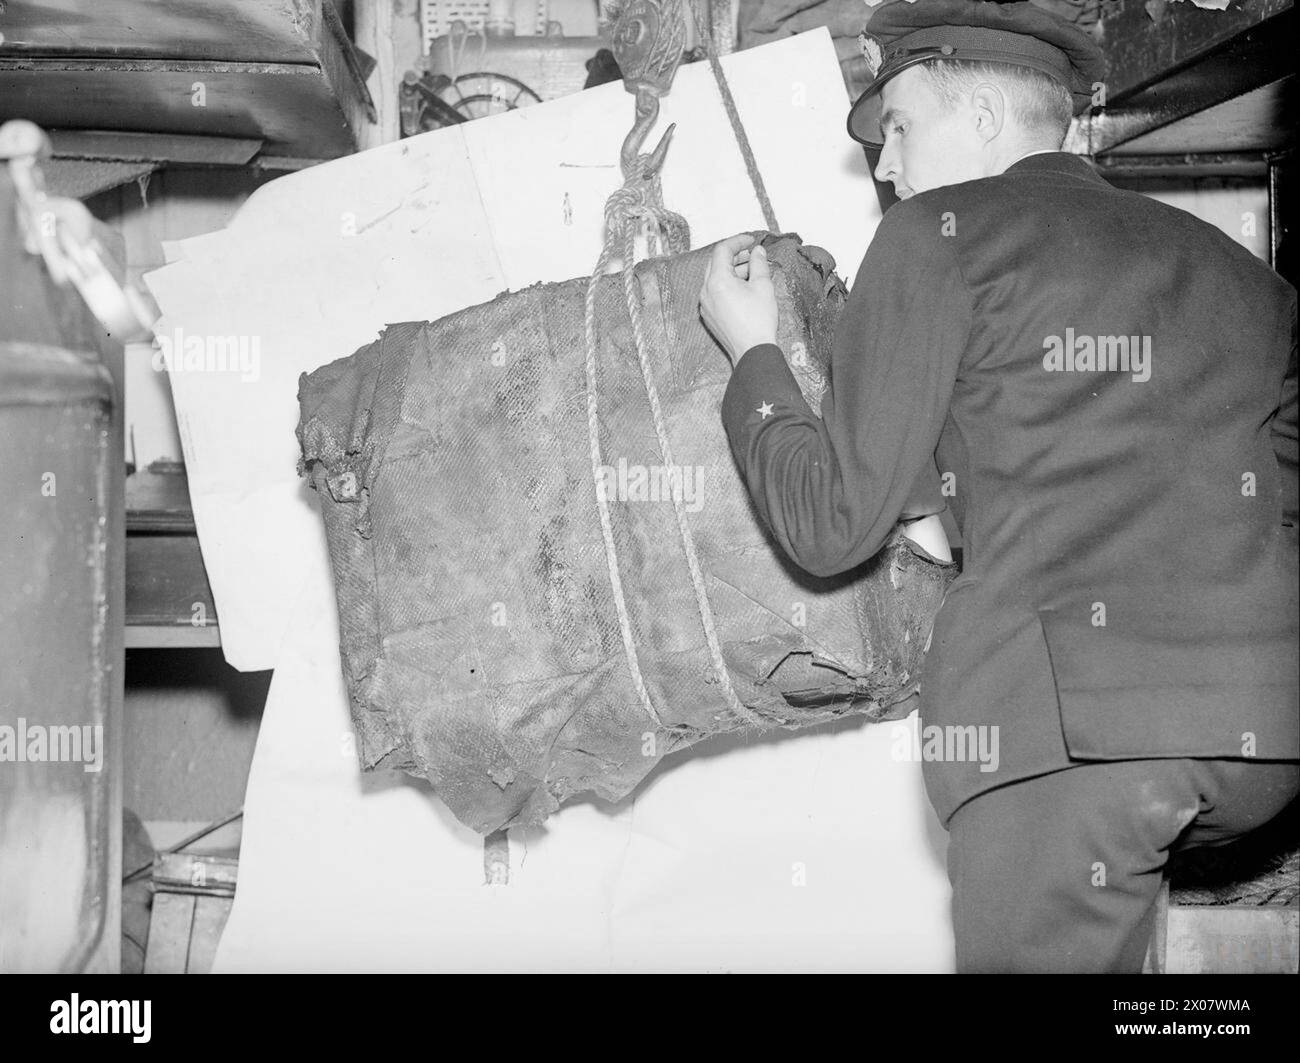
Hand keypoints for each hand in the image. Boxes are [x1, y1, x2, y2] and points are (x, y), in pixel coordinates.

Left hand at [699, 233, 778, 364]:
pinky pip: (715, 293)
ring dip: (732, 271)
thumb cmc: (759, 321)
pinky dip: (728, 285)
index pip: (723, 250)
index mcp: (717, 281)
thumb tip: (758, 251)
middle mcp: (706, 291)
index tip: (752, 240)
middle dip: (734, 256)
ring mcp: (705, 305)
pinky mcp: (709, 316)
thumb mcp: (763, 286)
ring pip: (715, 279)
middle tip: (752, 255)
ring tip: (753, 272)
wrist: (753, 352)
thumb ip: (759, 264)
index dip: (738, 241)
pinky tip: (744, 288)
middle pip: (716, 263)